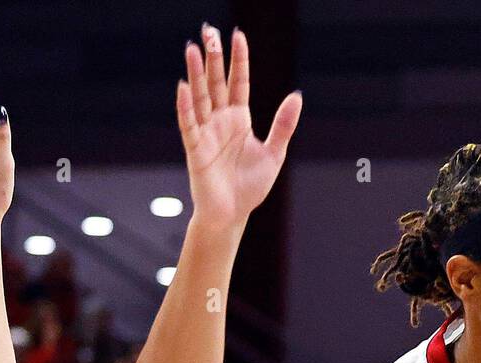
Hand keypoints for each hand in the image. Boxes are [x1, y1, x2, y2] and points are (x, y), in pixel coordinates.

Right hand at [176, 25, 300, 226]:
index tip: (238, 36)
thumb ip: (283, 125)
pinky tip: (184, 88)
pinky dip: (186, 107)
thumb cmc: (250, 186)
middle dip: (213, 58)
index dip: (239, 60)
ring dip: (196, 74)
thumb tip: (296, 96)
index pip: (239, 82)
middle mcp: (221, 121)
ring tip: (193, 49)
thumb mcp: (274, 153)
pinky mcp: (196, 150)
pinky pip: (190, 125)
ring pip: (201, 98)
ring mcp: (207, 133)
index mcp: (239, 119)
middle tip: (208, 30)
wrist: (232, 214)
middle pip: (216, 83)